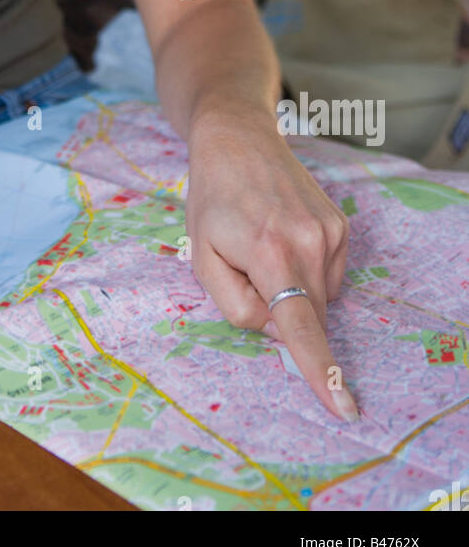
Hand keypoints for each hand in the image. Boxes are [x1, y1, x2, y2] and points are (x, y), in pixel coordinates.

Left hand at [184, 109, 357, 421]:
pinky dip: (305, 270)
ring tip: (262, 242)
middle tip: (245, 263)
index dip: (321, 371)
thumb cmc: (212, 200)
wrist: (238, 140)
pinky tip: (282, 235)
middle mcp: (308, 242)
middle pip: (304, 314)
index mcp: (269, 253)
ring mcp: (330, 232)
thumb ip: (236, 305)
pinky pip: (327, 275)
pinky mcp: (341, 225)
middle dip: (276, 308)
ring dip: (291, 288)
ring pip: (317, 297)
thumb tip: (276, 329)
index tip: (344, 406)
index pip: (300, 327)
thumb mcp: (202, 257)